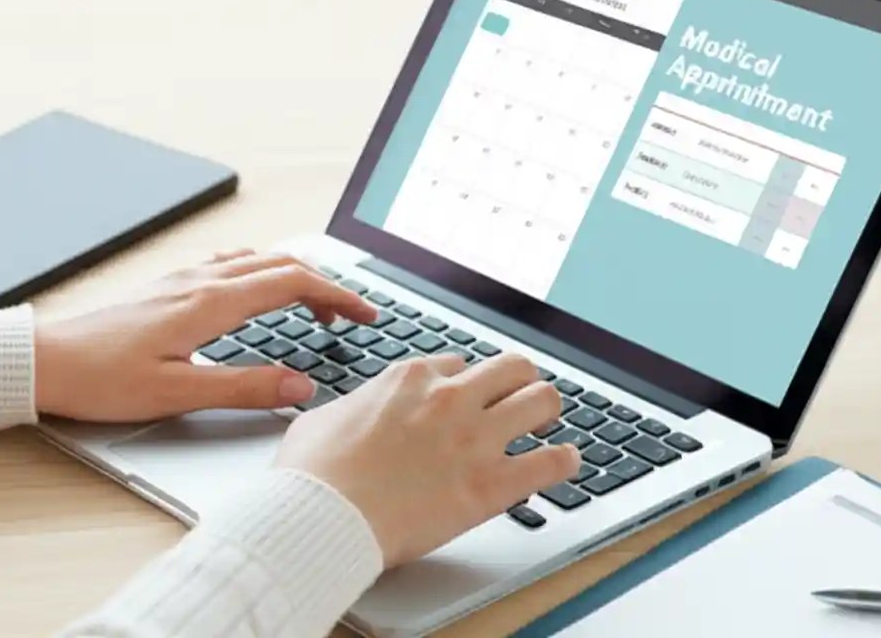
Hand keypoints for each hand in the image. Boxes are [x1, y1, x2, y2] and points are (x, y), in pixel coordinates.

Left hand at [35, 249, 376, 421]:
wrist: (41, 360)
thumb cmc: (100, 379)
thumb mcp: (179, 394)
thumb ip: (245, 389)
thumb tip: (301, 389)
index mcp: (212, 303)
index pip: (295, 282)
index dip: (339, 296)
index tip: (367, 315)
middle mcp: (202, 282)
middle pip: (284, 264)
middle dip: (327, 286)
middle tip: (352, 317)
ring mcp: (184, 279)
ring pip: (259, 260)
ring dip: (296, 277)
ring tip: (314, 308)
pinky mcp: (170, 288)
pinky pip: (232, 265)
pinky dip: (263, 274)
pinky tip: (257, 294)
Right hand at [273, 352, 579, 566]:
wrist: (323, 516)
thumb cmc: (314, 476)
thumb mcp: (322, 419)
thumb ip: (353, 408)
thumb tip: (351, 412)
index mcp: (410, 379)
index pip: (458, 364)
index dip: (466, 382)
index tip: (468, 398)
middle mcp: (450, 398)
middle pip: (513, 367)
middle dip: (520, 381)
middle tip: (521, 399)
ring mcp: (475, 438)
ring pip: (542, 400)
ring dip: (548, 411)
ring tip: (547, 424)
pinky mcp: (492, 483)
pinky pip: (552, 460)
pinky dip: (566, 460)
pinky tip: (567, 462)